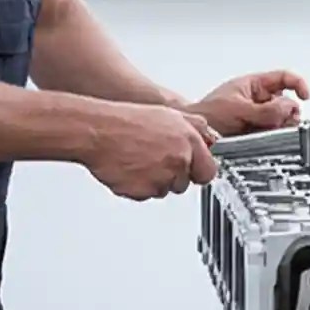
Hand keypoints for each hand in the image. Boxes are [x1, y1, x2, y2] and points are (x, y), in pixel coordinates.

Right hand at [84, 104, 219, 199]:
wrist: (98, 131)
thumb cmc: (128, 121)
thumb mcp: (169, 114)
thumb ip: (195, 128)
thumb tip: (211, 138)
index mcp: (188, 141)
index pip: (208, 171)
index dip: (197, 171)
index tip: (191, 169)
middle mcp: (178, 160)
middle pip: (183, 183)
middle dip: (173, 175)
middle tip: (154, 159)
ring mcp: (161, 177)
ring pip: (164, 190)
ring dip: (154, 180)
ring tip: (139, 159)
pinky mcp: (142, 191)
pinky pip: (145, 195)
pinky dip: (138, 186)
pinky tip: (130, 167)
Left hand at [186, 69, 309, 136]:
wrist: (194, 134)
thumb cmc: (207, 115)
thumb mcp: (239, 110)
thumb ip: (266, 110)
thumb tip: (290, 107)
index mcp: (253, 85)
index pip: (283, 78)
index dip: (298, 85)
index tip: (305, 97)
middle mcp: (257, 99)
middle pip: (286, 102)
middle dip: (288, 113)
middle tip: (283, 123)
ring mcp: (257, 116)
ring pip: (281, 120)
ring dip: (280, 127)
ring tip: (268, 132)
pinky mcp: (255, 132)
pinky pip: (272, 133)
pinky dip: (272, 137)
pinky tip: (263, 139)